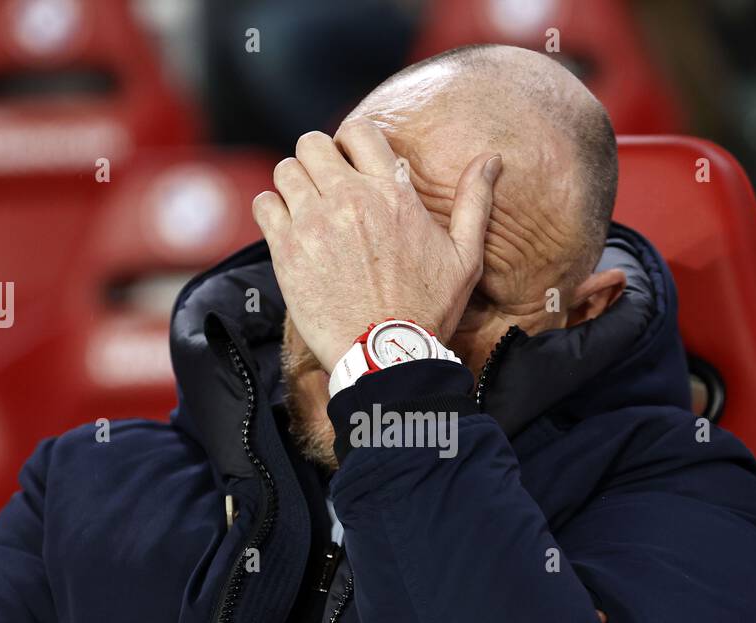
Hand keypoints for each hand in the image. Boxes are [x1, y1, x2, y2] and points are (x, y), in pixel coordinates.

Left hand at [253, 119, 502, 371]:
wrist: (387, 357)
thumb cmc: (428, 310)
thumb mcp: (465, 257)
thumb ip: (475, 202)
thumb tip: (491, 159)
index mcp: (392, 194)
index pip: (358, 131)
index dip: (350, 142)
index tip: (351, 165)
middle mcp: (350, 200)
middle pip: (312, 143)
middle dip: (317, 160)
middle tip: (324, 187)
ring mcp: (314, 224)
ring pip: (285, 170)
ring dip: (293, 184)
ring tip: (306, 209)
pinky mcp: (287, 251)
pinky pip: (264, 204)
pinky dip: (272, 210)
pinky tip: (288, 229)